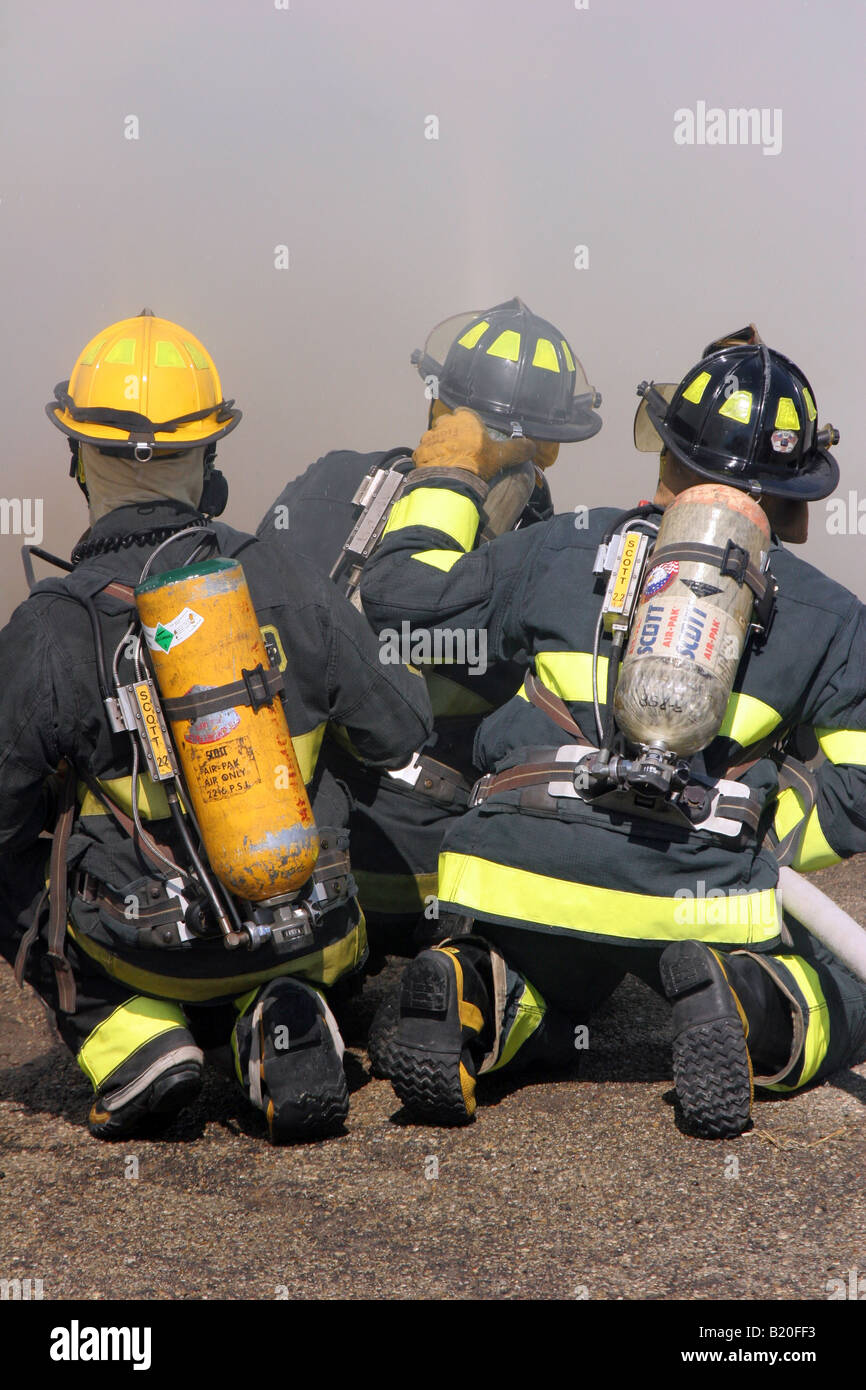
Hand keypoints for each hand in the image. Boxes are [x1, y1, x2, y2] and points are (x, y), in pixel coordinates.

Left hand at [413, 408, 535, 480]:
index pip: (466, 414)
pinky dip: (430, 460)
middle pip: (449, 425)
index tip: (474, 438)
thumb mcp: (501, 456)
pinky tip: (438, 470)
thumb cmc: (476, 464)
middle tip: (462, 452)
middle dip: (453, 435)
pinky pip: (424, 454)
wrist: (450, 482)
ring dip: (440, 447)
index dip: (470, 425)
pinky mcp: (419, 453)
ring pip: (435, 439)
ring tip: (450, 463)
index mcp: (464, 418)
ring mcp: (429, 437)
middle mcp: (444, 423)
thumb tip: (532, 446)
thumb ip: (517, 449)